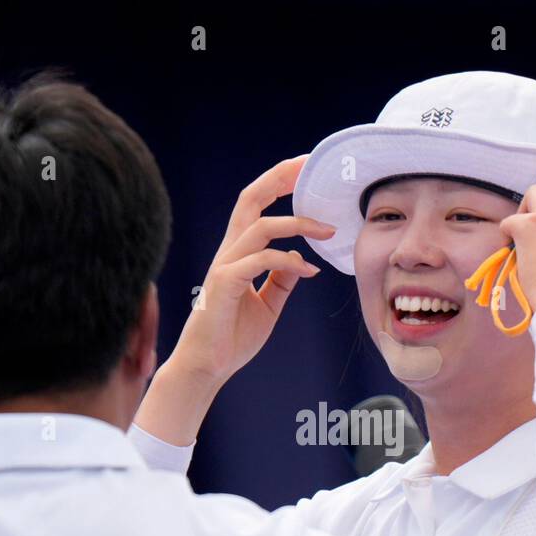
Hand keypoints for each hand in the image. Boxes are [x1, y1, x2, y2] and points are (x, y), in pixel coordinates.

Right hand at [168, 155, 335, 387]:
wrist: (207, 367)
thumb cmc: (231, 336)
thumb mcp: (268, 302)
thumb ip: (281, 278)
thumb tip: (301, 259)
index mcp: (238, 252)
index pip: (256, 204)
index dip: (279, 182)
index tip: (307, 170)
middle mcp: (229, 251)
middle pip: (250, 198)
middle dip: (280, 178)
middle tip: (311, 169)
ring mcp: (224, 265)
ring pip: (260, 227)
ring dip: (298, 224)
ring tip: (328, 232)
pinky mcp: (225, 284)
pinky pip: (260, 261)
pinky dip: (288, 261)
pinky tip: (310, 272)